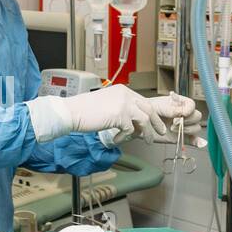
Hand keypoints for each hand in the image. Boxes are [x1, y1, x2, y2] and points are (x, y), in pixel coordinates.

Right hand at [26, 83, 151, 143]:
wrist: (72, 112)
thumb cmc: (85, 111)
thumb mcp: (108, 104)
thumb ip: (122, 109)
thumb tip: (135, 122)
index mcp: (122, 90)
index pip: (143, 101)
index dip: (151, 113)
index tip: (156, 122)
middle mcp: (125, 94)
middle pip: (148, 109)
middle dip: (156, 122)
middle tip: (160, 132)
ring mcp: (123, 104)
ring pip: (144, 120)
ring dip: (146, 133)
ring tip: (145, 141)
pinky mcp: (119, 115)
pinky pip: (129, 130)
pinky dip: (124, 138)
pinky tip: (116, 140)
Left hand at [141, 92, 203, 137]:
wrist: (141, 121)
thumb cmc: (148, 109)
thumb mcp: (158, 106)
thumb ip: (172, 109)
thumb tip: (183, 113)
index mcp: (180, 103)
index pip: (192, 105)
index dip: (189, 109)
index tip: (182, 113)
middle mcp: (184, 114)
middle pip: (197, 117)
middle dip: (187, 120)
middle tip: (174, 123)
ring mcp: (183, 126)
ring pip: (196, 128)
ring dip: (187, 130)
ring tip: (172, 129)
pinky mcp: (181, 137)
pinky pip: (193, 140)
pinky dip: (197, 142)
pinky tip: (199, 144)